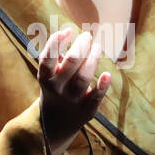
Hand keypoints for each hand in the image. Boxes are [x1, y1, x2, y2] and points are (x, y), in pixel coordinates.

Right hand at [37, 27, 111, 154]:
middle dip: (81, 46)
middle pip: (70, 63)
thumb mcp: (50, 74)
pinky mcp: (86, 110)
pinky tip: (108, 74)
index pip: (47, 59)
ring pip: (84, 77)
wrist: (55, 124)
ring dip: (93, 59)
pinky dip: (102, 86)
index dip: (56, 42)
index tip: (68, 30)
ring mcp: (72, 100)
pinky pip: (96, 97)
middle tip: (87, 36)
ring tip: (97, 46)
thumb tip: (70, 31)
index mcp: (46, 78)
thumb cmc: (55, 88)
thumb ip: (57, 55)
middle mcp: (57, 89)